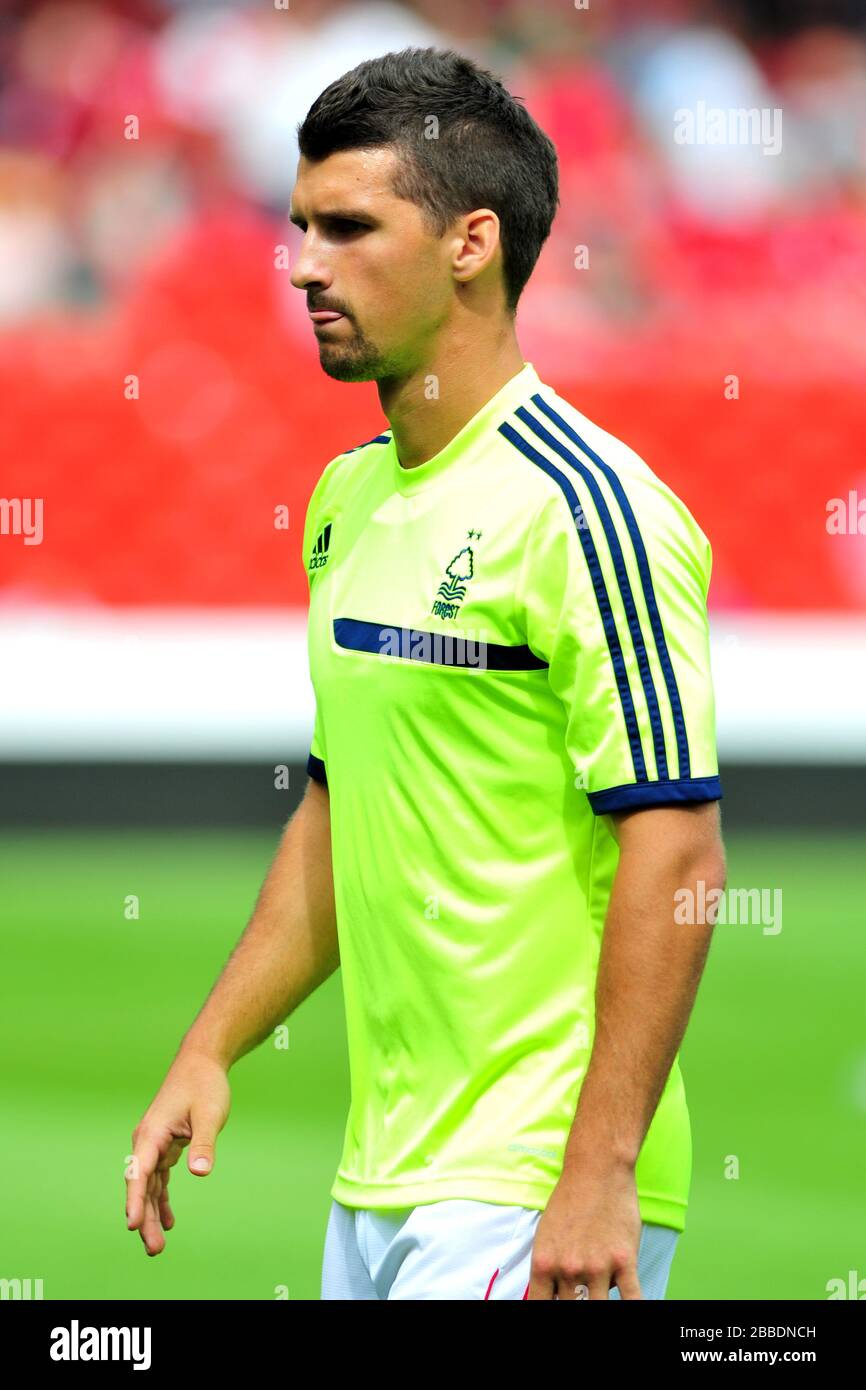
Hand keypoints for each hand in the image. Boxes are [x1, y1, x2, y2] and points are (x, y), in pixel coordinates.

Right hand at [125, 1050, 230, 1256]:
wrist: (202, 1062)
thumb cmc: (204, 1085)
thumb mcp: (209, 1114)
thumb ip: (204, 1144)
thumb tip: (200, 1173)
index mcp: (152, 1133)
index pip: (139, 1172)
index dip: (135, 1200)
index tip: (133, 1225)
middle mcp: (147, 1141)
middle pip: (141, 1186)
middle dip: (145, 1218)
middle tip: (155, 1249)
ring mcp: (154, 1145)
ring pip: (148, 1187)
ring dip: (152, 1214)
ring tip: (158, 1246)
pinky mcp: (165, 1146)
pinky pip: (159, 1179)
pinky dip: (162, 1199)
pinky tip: (170, 1221)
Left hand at [527, 1156, 641, 1298]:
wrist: (597, 1169)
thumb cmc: (570, 1199)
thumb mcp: (546, 1235)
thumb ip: (550, 1268)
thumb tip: (557, 1294)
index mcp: (543, 1264)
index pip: (542, 1306)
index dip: (550, 1310)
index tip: (561, 1303)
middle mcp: (567, 1269)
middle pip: (570, 1308)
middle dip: (576, 1302)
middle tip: (582, 1295)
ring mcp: (597, 1267)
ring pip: (598, 1307)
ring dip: (599, 1301)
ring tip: (600, 1290)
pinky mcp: (624, 1261)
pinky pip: (632, 1299)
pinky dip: (634, 1306)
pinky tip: (632, 1305)